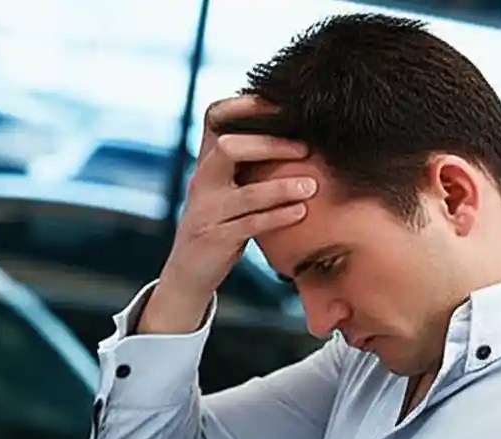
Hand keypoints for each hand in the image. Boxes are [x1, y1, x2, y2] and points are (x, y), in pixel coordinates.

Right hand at [141, 95, 315, 333]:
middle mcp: (202, 183)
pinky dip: (278, 217)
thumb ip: (246, 165)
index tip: (278, 102)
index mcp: (206, 165)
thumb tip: (293, 133)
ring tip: (312, 185)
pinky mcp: (216, 240)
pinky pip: (251, 225)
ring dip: (282, 187)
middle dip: (269, 144)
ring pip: (245, 193)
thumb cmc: (220, 226)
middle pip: (228, 149)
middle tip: (306, 147)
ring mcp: (207, 212)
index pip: (214, 120)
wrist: (188, 274)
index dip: (242, 106)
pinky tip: (301, 212)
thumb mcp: (226, 191)